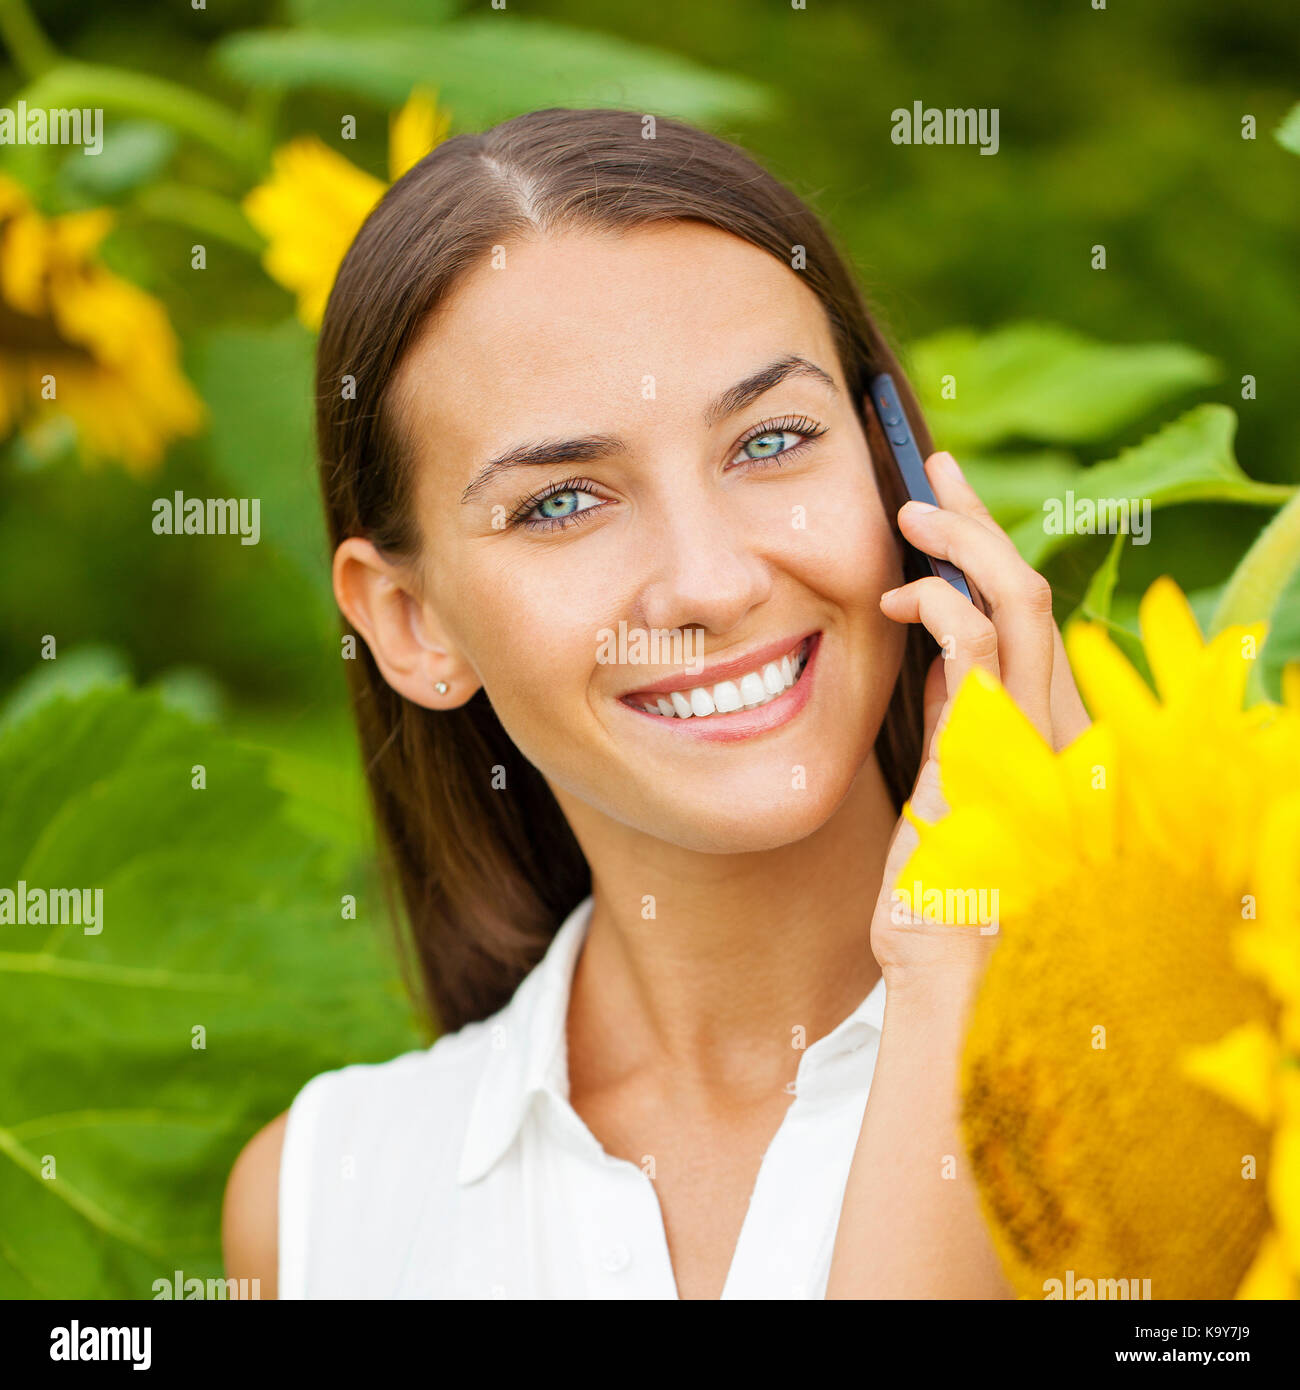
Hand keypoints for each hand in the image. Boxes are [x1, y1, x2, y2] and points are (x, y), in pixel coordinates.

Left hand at [869, 450, 1091, 985]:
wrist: (945, 966)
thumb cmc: (938, 890)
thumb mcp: (949, 789)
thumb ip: (958, 723)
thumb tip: (941, 663)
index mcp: (1034, 724)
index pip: (1021, 613)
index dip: (984, 552)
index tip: (937, 512)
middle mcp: (1047, 720)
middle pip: (1029, 587)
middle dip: (979, 521)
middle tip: (931, 468)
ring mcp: (1030, 734)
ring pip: (1021, 601)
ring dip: (963, 543)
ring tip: (909, 512)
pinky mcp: (995, 750)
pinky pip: (983, 652)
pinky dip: (947, 607)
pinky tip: (906, 598)